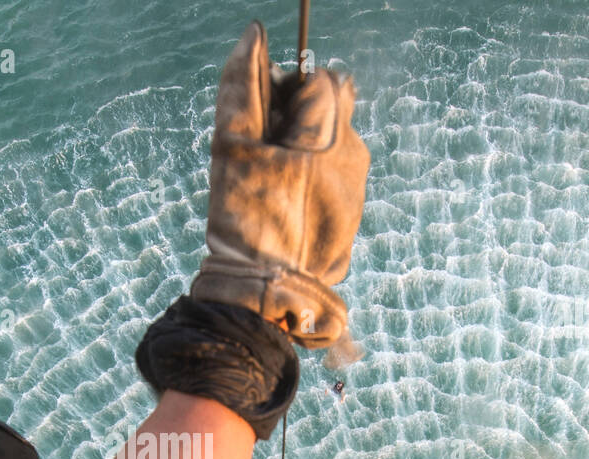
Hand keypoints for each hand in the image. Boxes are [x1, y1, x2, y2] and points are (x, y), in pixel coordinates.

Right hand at [192, 21, 369, 366]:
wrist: (266, 294)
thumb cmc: (244, 222)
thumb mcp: (231, 151)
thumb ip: (240, 89)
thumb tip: (253, 34)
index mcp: (326, 138)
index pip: (320, 81)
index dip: (289, 90)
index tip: (265, 118)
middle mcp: (353, 158)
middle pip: (337, 105)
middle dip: (304, 115)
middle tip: (269, 150)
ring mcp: (358, 188)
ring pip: (339, 141)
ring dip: (310, 147)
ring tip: (277, 184)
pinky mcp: (354, 214)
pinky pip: (340, 176)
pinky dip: (317, 178)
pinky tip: (290, 205)